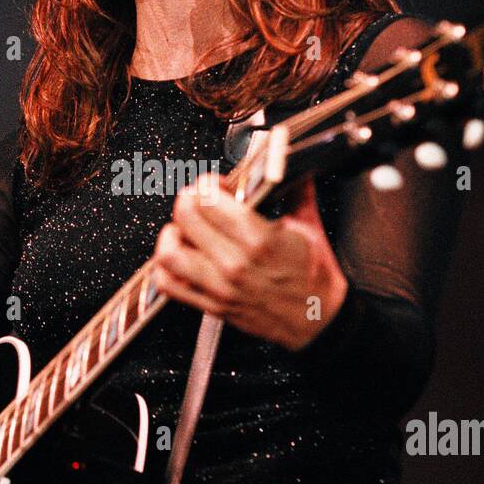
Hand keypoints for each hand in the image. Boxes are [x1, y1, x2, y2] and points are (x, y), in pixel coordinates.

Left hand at [152, 174, 347, 349]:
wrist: (318, 322)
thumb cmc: (316, 279)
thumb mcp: (310, 226)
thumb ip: (296, 189)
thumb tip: (288, 161)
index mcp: (260, 240)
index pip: (209, 198)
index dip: (208, 184)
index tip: (217, 186)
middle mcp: (235, 264)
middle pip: (185, 217)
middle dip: (190, 200)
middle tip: (199, 201)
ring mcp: (220, 287)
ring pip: (168, 253)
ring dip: (172, 234)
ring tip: (185, 229)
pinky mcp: (212, 306)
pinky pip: (169, 285)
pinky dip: (164, 268)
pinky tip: (181, 256)